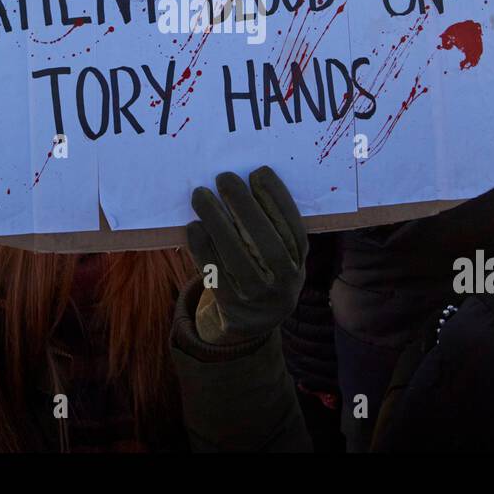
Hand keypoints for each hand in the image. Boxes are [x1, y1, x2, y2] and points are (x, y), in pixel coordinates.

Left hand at [187, 166, 307, 344]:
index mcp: (299, 260)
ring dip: (217, 222)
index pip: (292, 226)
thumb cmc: (263, 270)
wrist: (254, 322)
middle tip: (224, 177)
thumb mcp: (281, 253)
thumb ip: (272, 225)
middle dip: (244, 205)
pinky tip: (194, 225)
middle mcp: (284, 280)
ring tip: (201, 195)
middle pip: (267, 241)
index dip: (277, 198)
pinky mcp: (232, 306)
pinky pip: (215, 274)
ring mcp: (258, 296)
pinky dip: (203, 248)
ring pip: (238, 257)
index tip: (258, 172)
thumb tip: (244, 181)